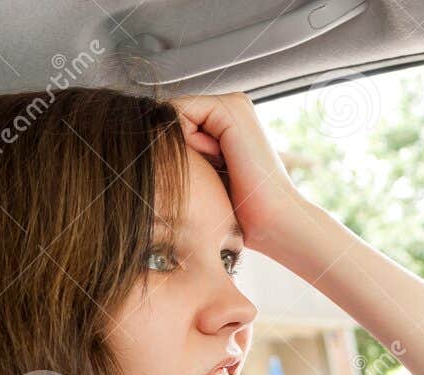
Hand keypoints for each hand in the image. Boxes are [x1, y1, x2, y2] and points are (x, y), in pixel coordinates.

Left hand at [172, 92, 311, 260]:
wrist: (275, 221)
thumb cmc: (244, 209)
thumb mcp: (207, 174)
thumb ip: (186, 152)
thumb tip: (148, 143)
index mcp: (229, 120)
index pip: (176, 120)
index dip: (175, 149)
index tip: (207, 175)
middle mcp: (232, 106)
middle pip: (172, 116)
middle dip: (180, 148)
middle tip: (216, 172)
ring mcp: (233, 103)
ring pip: (174, 114)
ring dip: (184, 147)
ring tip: (219, 167)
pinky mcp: (230, 108)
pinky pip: (181, 113)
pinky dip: (189, 141)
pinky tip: (218, 159)